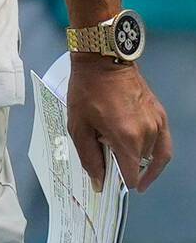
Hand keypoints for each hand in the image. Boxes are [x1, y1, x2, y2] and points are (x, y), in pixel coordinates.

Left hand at [67, 55, 171, 192]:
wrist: (102, 59)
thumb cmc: (86, 91)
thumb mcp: (78, 126)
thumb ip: (90, 157)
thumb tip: (99, 183)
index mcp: (126, 138)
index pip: (130, 176)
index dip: (118, 183)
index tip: (108, 182)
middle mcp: (147, 134)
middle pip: (139, 166)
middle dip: (124, 168)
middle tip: (109, 162)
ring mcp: (156, 124)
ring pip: (150, 156)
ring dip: (138, 159)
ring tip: (121, 155)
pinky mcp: (160, 114)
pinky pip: (164, 145)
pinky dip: (157, 157)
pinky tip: (148, 161)